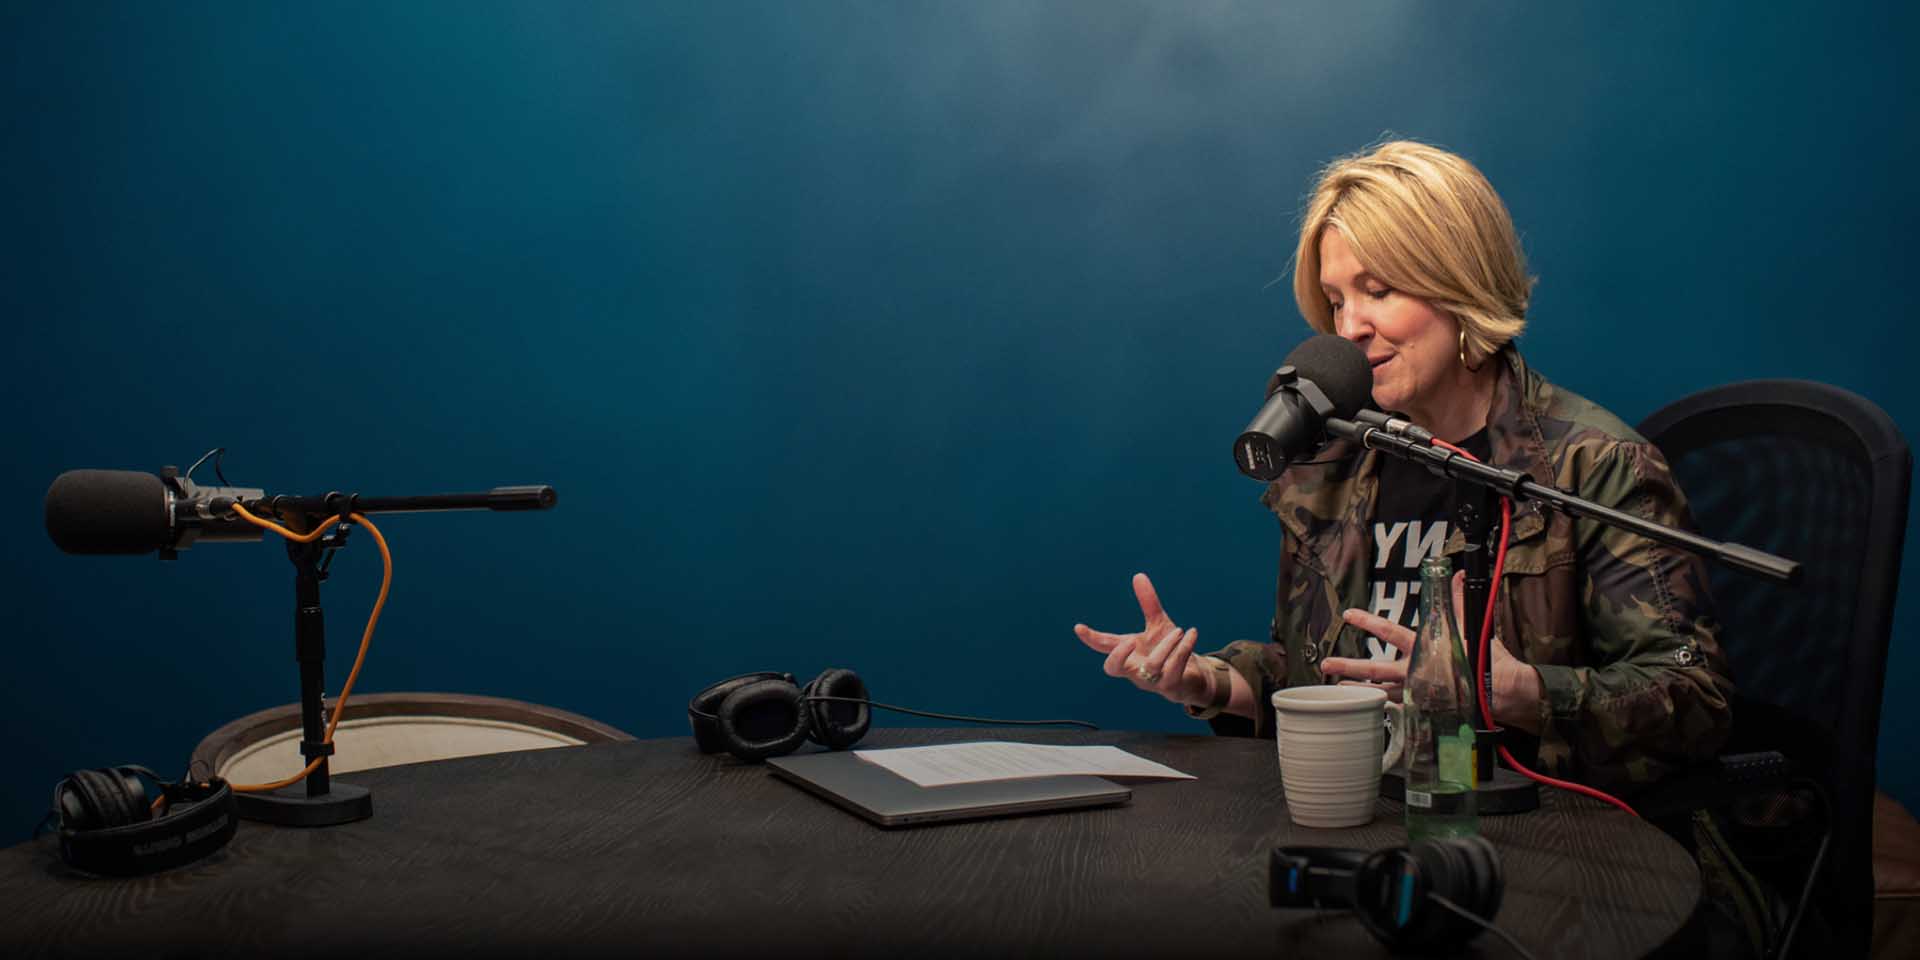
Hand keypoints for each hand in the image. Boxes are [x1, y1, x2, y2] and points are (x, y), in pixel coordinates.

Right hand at [1073, 573, 1209, 705]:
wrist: (1193, 676)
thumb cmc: (1170, 650)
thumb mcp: (1158, 625)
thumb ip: (1148, 604)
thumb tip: (1138, 575)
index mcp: (1128, 654)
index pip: (1105, 646)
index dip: (1091, 638)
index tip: (1079, 627)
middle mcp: (1135, 670)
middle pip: (1114, 668)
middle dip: (1118, 655)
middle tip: (1128, 641)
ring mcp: (1151, 682)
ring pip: (1152, 666)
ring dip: (1166, 645)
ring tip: (1179, 630)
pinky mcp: (1170, 686)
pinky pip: (1173, 668)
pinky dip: (1182, 649)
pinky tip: (1192, 634)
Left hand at [1318, 571, 1541, 729]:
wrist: (1503, 693)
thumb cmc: (1486, 659)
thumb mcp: (1470, 627)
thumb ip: (1457, 602)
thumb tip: (1456, 575)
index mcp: (1424, 649)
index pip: (1390, 633)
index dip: (1368, 622)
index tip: (1349, 615)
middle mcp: (1415, 671)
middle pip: (1375, 669)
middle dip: (1348, 667)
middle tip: (1326, 664)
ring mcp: (1417, 691)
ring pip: (1380, 691)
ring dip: (1358, 689)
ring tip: (1337, 687)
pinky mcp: (1423, 706)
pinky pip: (1396, 705)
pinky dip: (1379, 704)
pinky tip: (1366, 703)